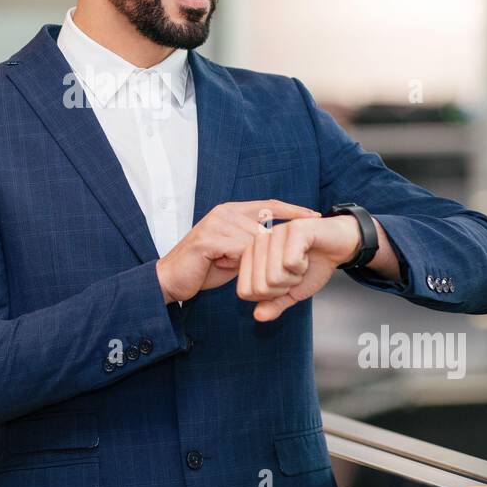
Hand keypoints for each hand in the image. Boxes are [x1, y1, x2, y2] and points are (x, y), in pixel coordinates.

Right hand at [155, 200, 321, 303]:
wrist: (170, 280)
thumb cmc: (203, 269)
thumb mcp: (235, 254)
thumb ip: (253, 245)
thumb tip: (279, 246)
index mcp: (232, 211)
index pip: (269, 205)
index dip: (293, 210)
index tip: (315, 216)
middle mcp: (225, 212)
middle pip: (266, 226)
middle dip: (277, 247)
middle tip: (288, 263)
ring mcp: (216, 223)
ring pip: (255, 239)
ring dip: (257, 259)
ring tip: (248, 270)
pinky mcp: (208, 238)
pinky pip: (240, 250)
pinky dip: (242, 263)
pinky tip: (234, 269)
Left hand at [236, 215, 361, 321]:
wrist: (337, 247)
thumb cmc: (312, 266)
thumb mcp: (291, 292)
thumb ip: (274, 304)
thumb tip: (258, 316)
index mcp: (250, 256)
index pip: (245, 292)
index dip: (269, 296)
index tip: (283, 282)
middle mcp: (257, 242)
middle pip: (260, 287)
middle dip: (283, 288)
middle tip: (294, 273)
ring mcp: (274, 233)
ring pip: (274, 276)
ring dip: (295, 277)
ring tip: (300, 263)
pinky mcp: (292, 228)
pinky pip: (290, 263)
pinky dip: (303, 266)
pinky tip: (307, 254)